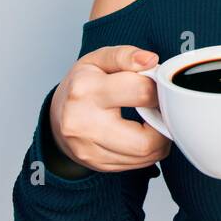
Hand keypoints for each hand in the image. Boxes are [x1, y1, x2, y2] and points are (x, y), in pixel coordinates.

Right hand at [48, 45, 172, 172]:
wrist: (56, 117)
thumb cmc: (81, 85)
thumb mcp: (98, 59)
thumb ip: (126, 55)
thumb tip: (150, 60)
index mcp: (86, 89)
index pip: (141, 92)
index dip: (158, 88)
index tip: (157, 86)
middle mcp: (84, 123)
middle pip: (146, 139)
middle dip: (163, 123)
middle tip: (160, 109)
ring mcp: (89, 149)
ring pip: (146, 155)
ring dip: (160, 139)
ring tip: (153, 120)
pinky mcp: (97, 164)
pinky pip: (139, 164)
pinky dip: (150, 150)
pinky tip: (143, 134)